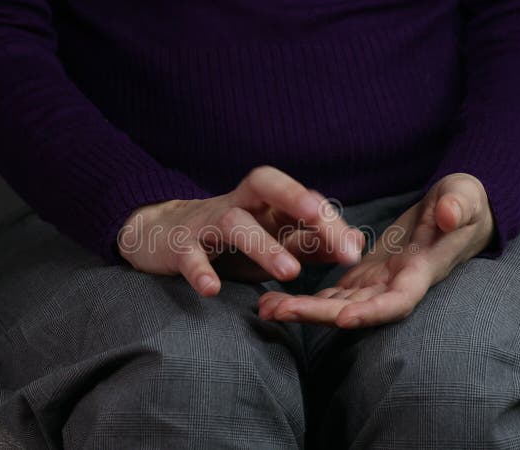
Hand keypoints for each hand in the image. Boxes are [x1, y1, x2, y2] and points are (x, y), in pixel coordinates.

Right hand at [117, 166, 364, 296]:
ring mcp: (207, 223)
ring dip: (263, 245)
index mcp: (265, 203)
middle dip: (294, 197)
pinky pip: (190, 254)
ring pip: (234, 222)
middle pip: (265, 184)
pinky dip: (201, 271)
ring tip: (291, 274)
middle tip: (320, 220)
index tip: (354, 249)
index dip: (328, 220)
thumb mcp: (272, 241)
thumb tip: (357, 243)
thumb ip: (309, 243)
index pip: (300, 199)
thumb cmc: (229, 242)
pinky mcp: (179, 245)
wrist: (162, 236)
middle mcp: (239, 204)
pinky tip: (212, 290)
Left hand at [258, 173, 495, 327]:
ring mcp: (378, 284)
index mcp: (422, 272)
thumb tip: (448, 215)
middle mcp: (396, 286)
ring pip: (338, 305)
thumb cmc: (463, 202)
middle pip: (355, 310)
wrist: (455, 211)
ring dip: (302, 309)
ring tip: (264, 308)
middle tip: (276, 310)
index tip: (340, 318)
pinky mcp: (365, 275)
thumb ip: (459, 206)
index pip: (397, 302)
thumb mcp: (465, 197)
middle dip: (317, 314)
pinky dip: (307, 298)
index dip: (371, 313)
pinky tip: (275, 299)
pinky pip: (333, 293)